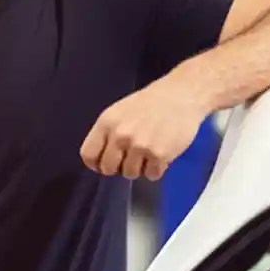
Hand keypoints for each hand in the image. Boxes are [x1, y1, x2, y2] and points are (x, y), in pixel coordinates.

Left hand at [79, 84, 209, 180]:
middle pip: (108, 168)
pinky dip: (157, 169)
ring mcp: (140, 146)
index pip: (88, 155)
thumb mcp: (119, 111)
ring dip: (139, 167)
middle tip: (130, 157)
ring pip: (130, 174)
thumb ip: (107, 133)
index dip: (96, 163)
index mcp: (107, 122)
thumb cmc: (151, 102)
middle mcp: (120, 135)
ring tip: (148, 151)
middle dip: (118, 167)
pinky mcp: (159, 155)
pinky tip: (161, 152)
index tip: (104, 164)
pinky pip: (151, 175)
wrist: (181, 95)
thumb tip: (99, 158)